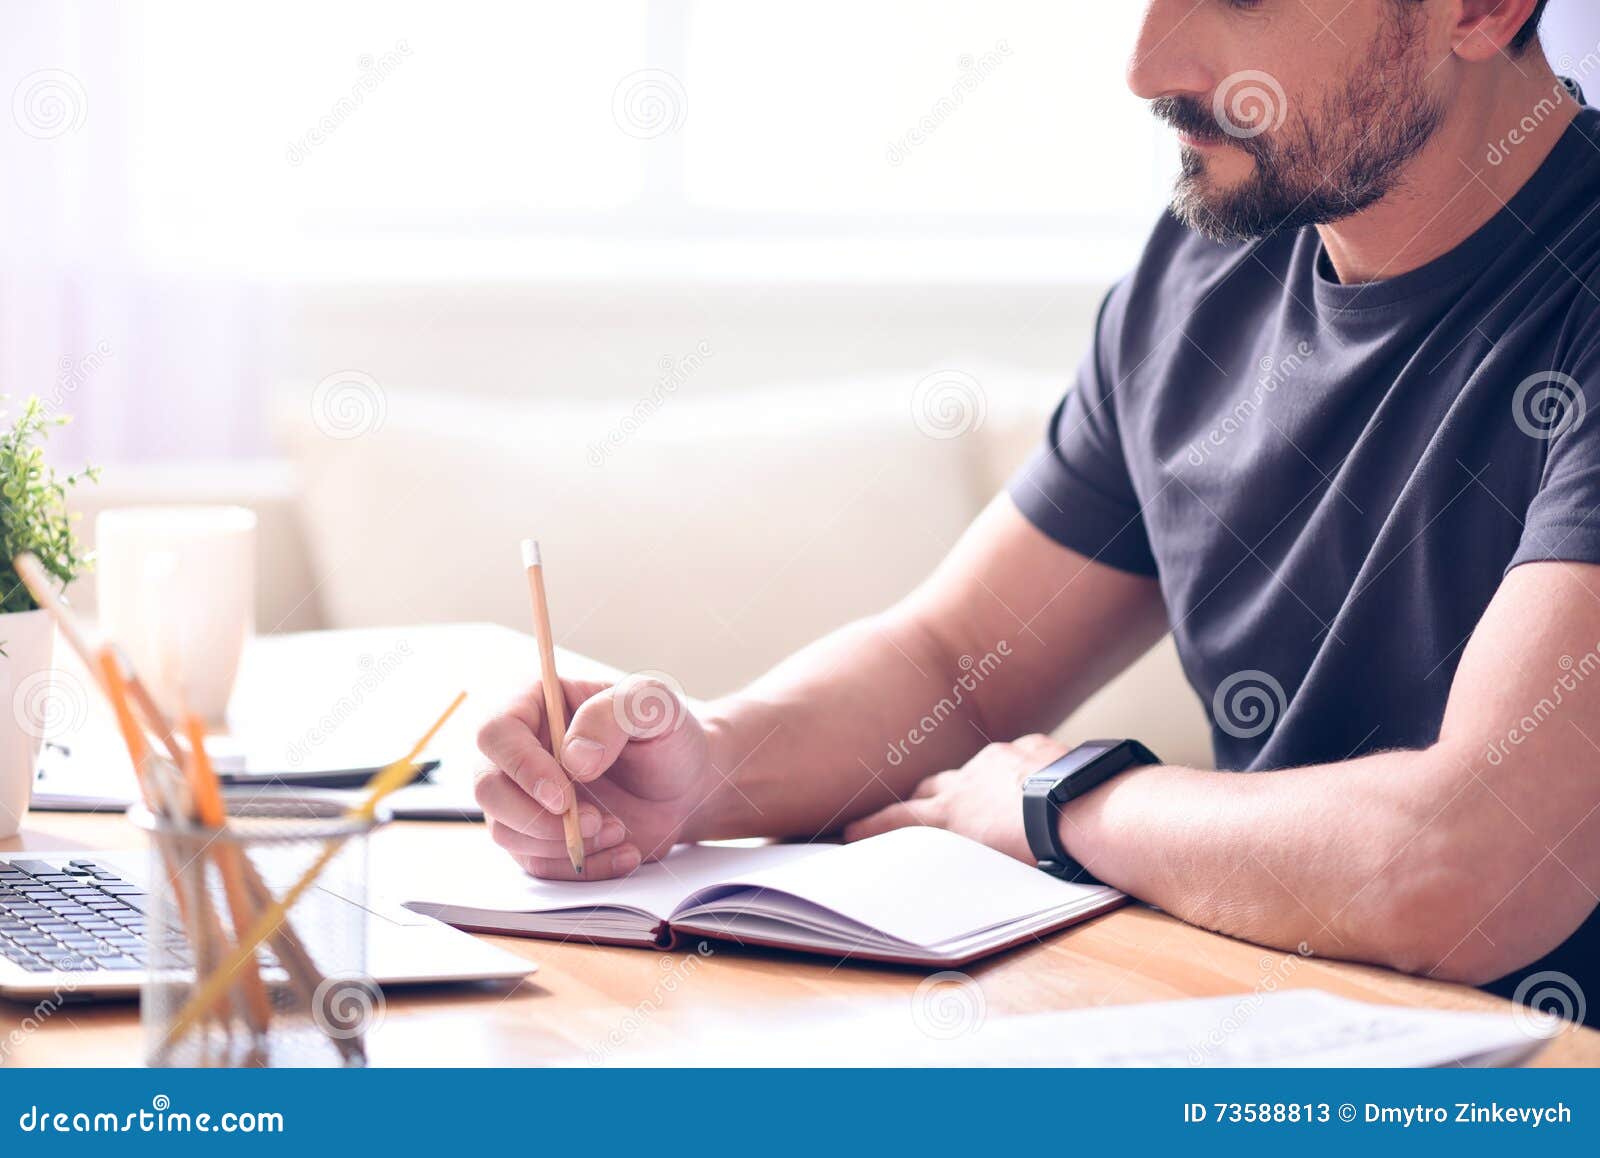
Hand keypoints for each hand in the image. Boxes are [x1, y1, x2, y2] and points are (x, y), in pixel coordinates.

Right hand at [474, 674, 712, 879]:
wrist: (686, 785)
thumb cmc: (664, 735)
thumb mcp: (653, 706)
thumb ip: (612, 717)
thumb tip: (572, 758)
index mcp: (536, 704)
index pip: (497, 733)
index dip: (521, 767)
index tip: (563, 797)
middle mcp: (519, 752)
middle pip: (489, 789)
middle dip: (538, 817)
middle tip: (596, 821)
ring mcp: (524, 797)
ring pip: (507, 832)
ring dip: (562, 843)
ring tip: (618, 830)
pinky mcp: (539, 837)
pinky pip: (539, 865)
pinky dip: (584, 865)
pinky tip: (624, 851)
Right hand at [842, 734, 1066, 861]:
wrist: (1084, 812)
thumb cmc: (1042, 851)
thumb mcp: (995, 870)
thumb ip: (971, 860)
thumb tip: (962, 870)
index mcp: (952, 813)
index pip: (900, 819)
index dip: (873, 825)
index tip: (851, 830)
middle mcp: (968, 779)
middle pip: (931, 785)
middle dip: (923, 797)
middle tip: (920, 808)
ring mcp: (1000, 757)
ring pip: (973, 769)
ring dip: (974, 783)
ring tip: (988, 800)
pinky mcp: (1031, 746)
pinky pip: (1017, 756)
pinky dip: (1018, 769)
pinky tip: (1035, 783)